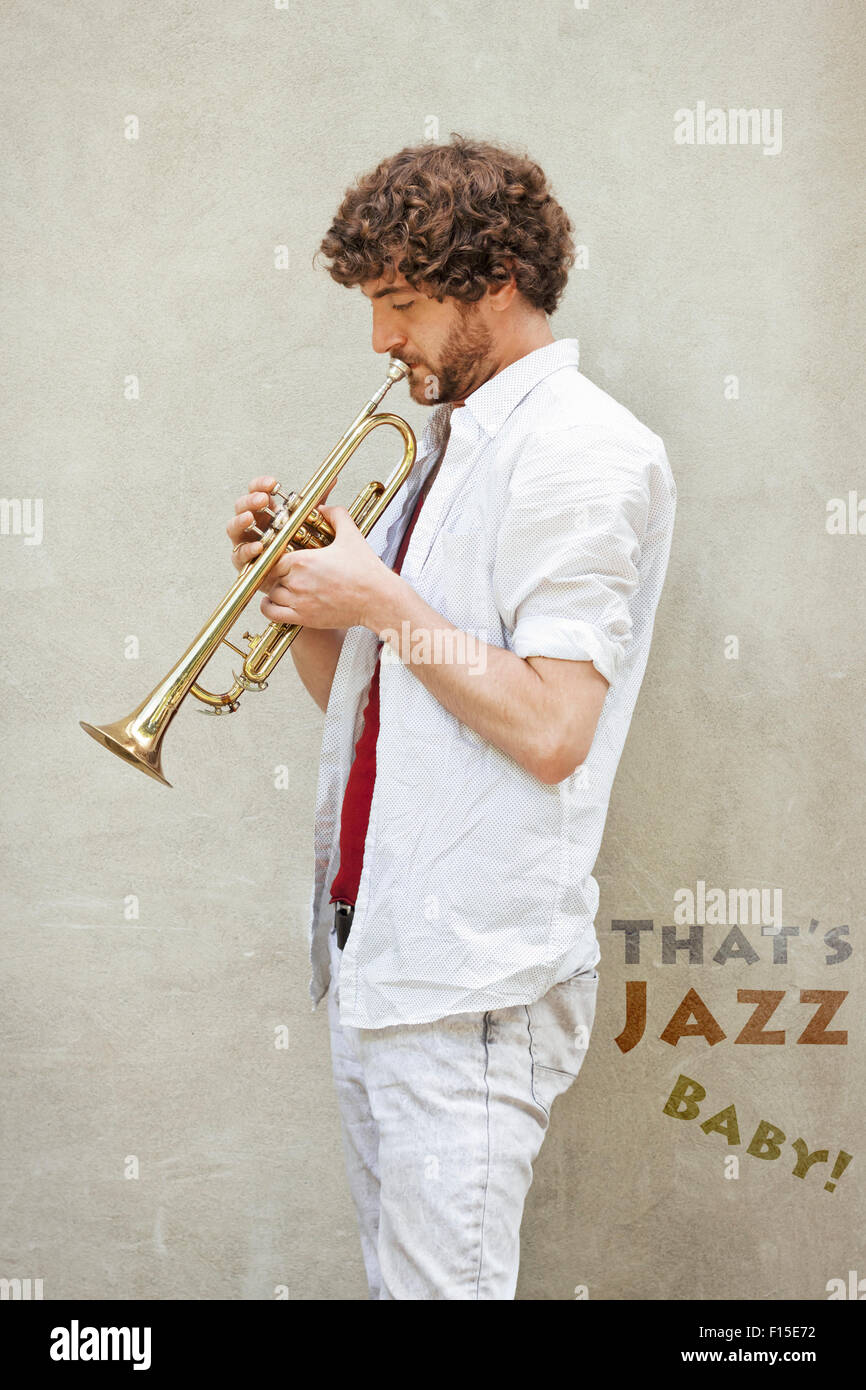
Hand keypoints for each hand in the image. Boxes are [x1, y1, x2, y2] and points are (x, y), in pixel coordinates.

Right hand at [226, 475, 336, 600]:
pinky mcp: (245, 563)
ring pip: (234, 528)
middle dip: (250, 501)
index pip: (257, 491)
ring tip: (250, 518)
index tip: (273, 484)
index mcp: (266, 512)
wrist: (301, 580)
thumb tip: (333, 479)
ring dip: (240, 521)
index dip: (261, 485)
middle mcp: (253, 525)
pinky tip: (258, 546)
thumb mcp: (310, 522)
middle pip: (242, 506)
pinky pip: (239, 554)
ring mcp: (246, 542)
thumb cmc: (301, 548)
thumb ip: (317, 502)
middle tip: (263, 499)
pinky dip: (247, 549)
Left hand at [259, 505, 398, 630]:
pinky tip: (272, 602)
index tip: (283, 557)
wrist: (377, 600)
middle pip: (271, 575)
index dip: (276, 556)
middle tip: (286, 572)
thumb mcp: (351, 536)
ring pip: (272, 593)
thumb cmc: (366, 571)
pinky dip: (268, 607)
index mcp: (303, 560)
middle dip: (278, 572)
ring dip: (276, 589)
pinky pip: (272, 613)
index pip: (273, 556)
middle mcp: (296, 581)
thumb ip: (336, 515)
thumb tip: (325, 507)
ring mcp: (298, 601)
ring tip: (285, 586)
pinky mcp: (303, 617)